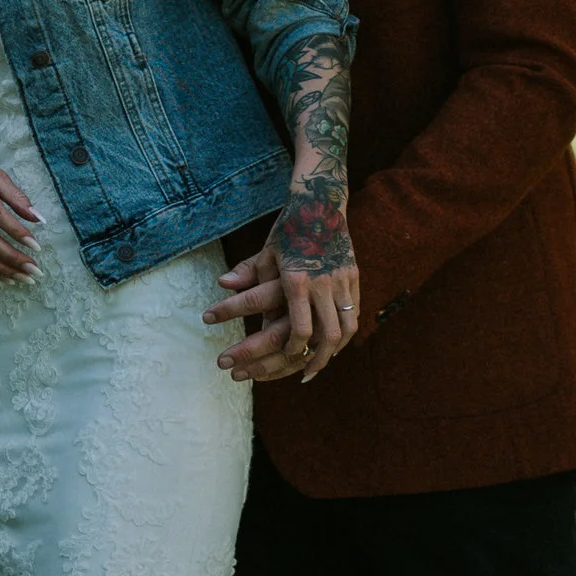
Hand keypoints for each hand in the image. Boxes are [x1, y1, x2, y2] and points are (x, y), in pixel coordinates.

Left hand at [204, 194, 358, 385]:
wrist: (321, 201)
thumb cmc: (289, 228)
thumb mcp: (267, 250)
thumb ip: (247, 271)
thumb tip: (222, 283)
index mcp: (297, 279)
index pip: (299, 328)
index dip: (292, 349)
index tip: (283, 357)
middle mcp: (323, 283)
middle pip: (326, 335)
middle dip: (314, 358)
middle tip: (302, 374)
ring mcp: (342, 281)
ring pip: (345, 328)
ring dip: (333, 351)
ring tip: (321, 364)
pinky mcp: (353, 277)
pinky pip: (354, 313)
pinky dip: (345, 333)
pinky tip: (336, 344)